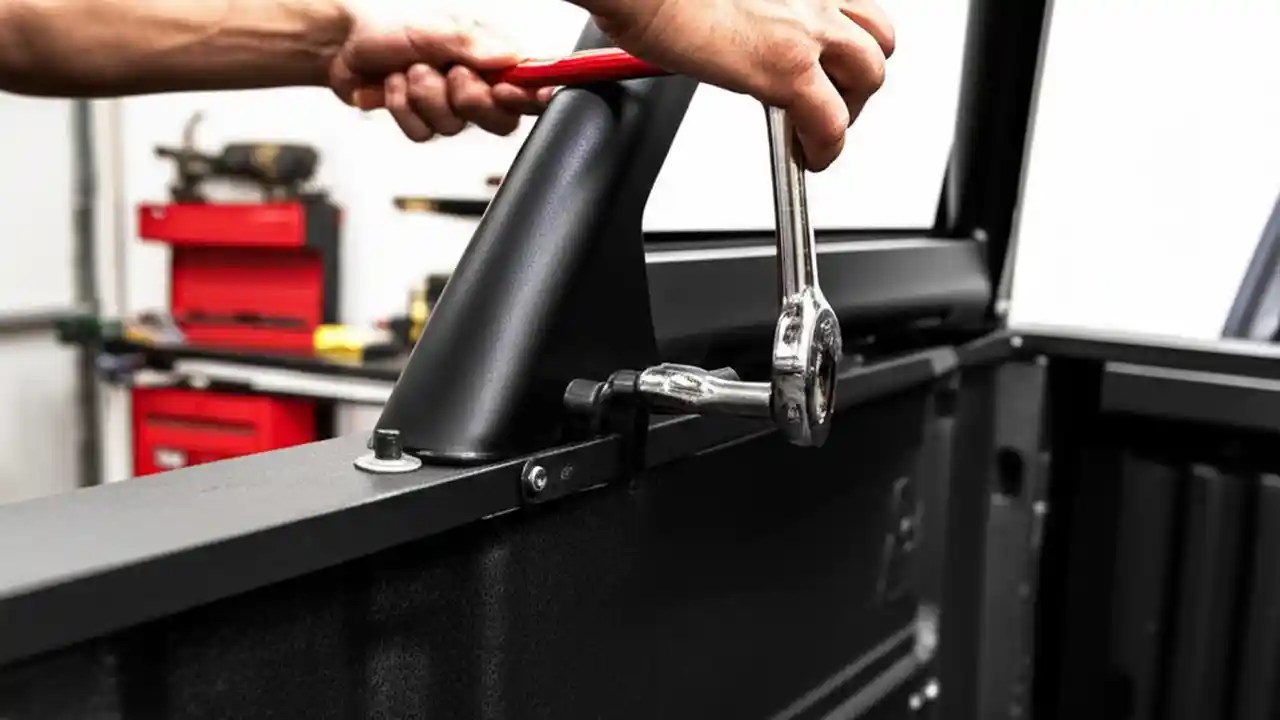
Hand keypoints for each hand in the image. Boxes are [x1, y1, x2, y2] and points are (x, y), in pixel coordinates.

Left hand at [328, 9, 551, 140]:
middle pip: (499, 120)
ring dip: (424, 95)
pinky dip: (402, 107)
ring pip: (454, 126)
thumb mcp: (434, 27)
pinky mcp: (422, 121)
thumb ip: (472, 45)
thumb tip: (510, 58)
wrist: (341, 42)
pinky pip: (422, 133)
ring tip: (408, 70)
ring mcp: (448, 106)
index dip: (529, 96)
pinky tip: (392, 86)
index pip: (528, 85)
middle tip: (451, 73)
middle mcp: (475, 84)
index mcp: (489, 57)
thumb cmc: (388, 24)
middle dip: (469, 98)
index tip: (509, 92)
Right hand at [588, 0, 893, 169]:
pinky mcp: (788, 72)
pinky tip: (809, 158)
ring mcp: (807, 33)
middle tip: (831, 102)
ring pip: (867, 80)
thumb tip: (740, 40)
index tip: (831, 68)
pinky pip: (830, 124)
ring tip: (819, 132)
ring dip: (847, 111)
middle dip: (856, 81)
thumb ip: (753, 14)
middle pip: (875, 45)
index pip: (857, 15)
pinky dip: (825, 148)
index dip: (847, 49)